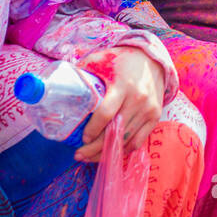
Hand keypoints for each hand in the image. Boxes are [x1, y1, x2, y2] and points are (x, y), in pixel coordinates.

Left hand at [76, 47, 166, 161]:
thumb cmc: (122, 60)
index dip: (93, 129)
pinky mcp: (155, 117)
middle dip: (95, 148)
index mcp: (123, 86)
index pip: (106, 114)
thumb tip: (61, 85)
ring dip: (107, 152)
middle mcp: (138, 100)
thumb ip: (84, 71)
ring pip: (126, 140)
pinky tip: (110, 152)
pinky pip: (139, 141)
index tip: (82, 138)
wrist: (152, 58)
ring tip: (90, 158)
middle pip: (115, 132)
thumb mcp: (101, 59)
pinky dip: (124, 149)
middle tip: (79, 155)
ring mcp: (149, 110)